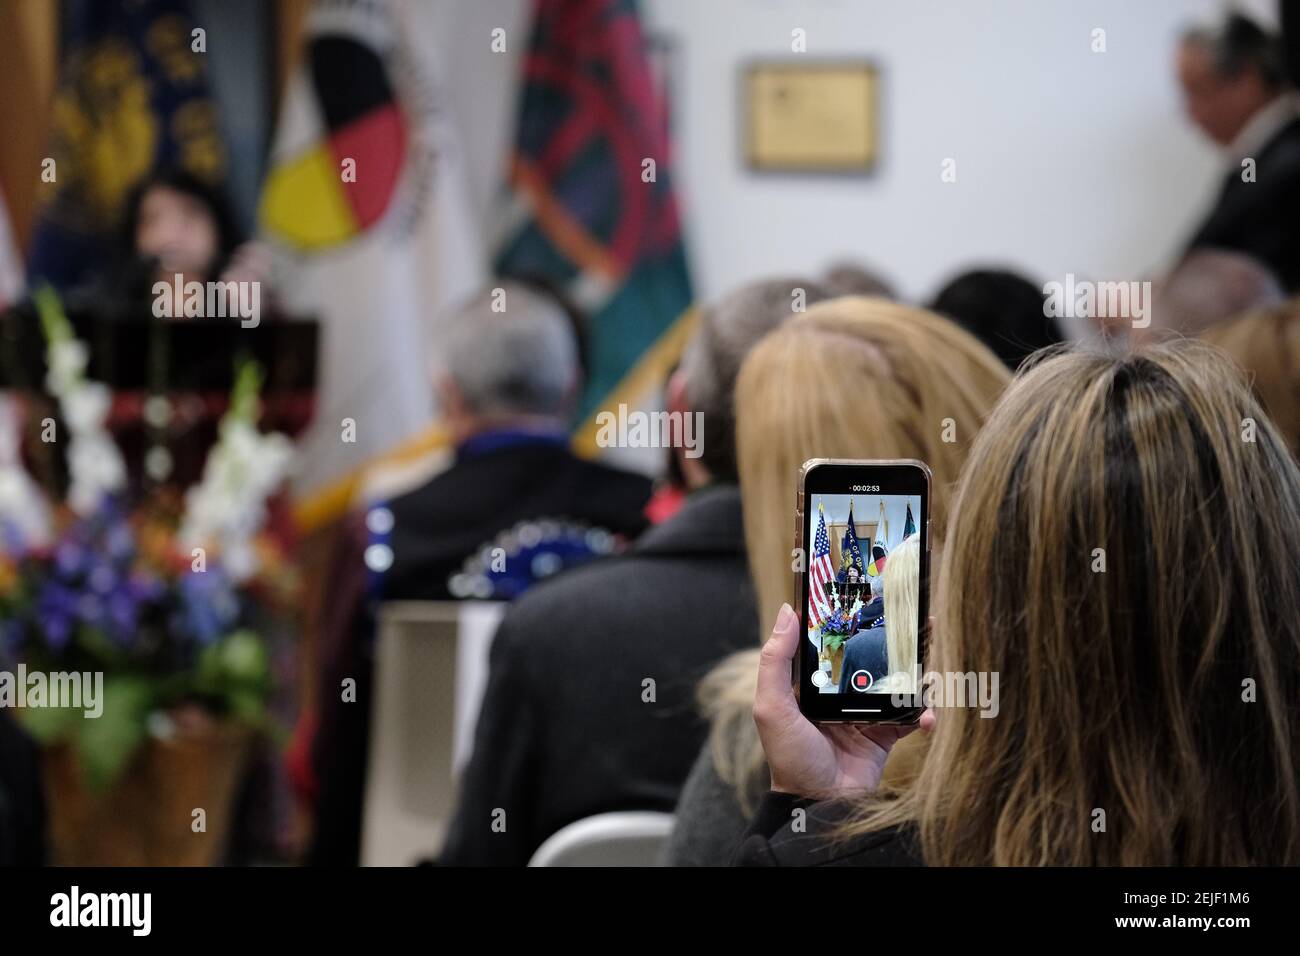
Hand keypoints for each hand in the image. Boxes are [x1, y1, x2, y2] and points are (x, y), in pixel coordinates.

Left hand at [753, 603, 932, 798]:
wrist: (818, 804)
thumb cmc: (789, 756)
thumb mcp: (771, 705)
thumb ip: (776, 661)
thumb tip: (787, 612)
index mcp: (814, 681)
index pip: (835, 642)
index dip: (852, 619)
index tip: (870, 594)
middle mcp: (841, 692)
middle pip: (873, 657)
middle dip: (896, 639)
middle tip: (917, 618)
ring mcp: (866, 712)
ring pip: (897, 682)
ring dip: (918, 670)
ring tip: (931, 660)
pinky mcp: (885, 735)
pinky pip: (910, 717)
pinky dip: (924, 713)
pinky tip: (929, 713)